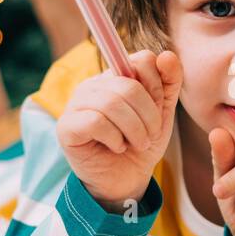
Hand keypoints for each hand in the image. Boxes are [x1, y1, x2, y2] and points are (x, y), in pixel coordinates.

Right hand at [57, 50, 181, 211]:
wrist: (126, 181)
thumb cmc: (141, 144)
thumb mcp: (162, 113)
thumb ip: (168, 83)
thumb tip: (167, 55)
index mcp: (115, 77)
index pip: (141, 60)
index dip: (157, 87)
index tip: (158, 111)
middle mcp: (93, 85)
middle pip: (128, 85)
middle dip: (148, 115)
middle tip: (150, 136)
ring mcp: (75, 104)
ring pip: (111, 103)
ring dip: (134, 130)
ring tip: (136, 144)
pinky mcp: (66, 127)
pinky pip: (95, 122)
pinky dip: (115, 139)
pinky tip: (116, 147)